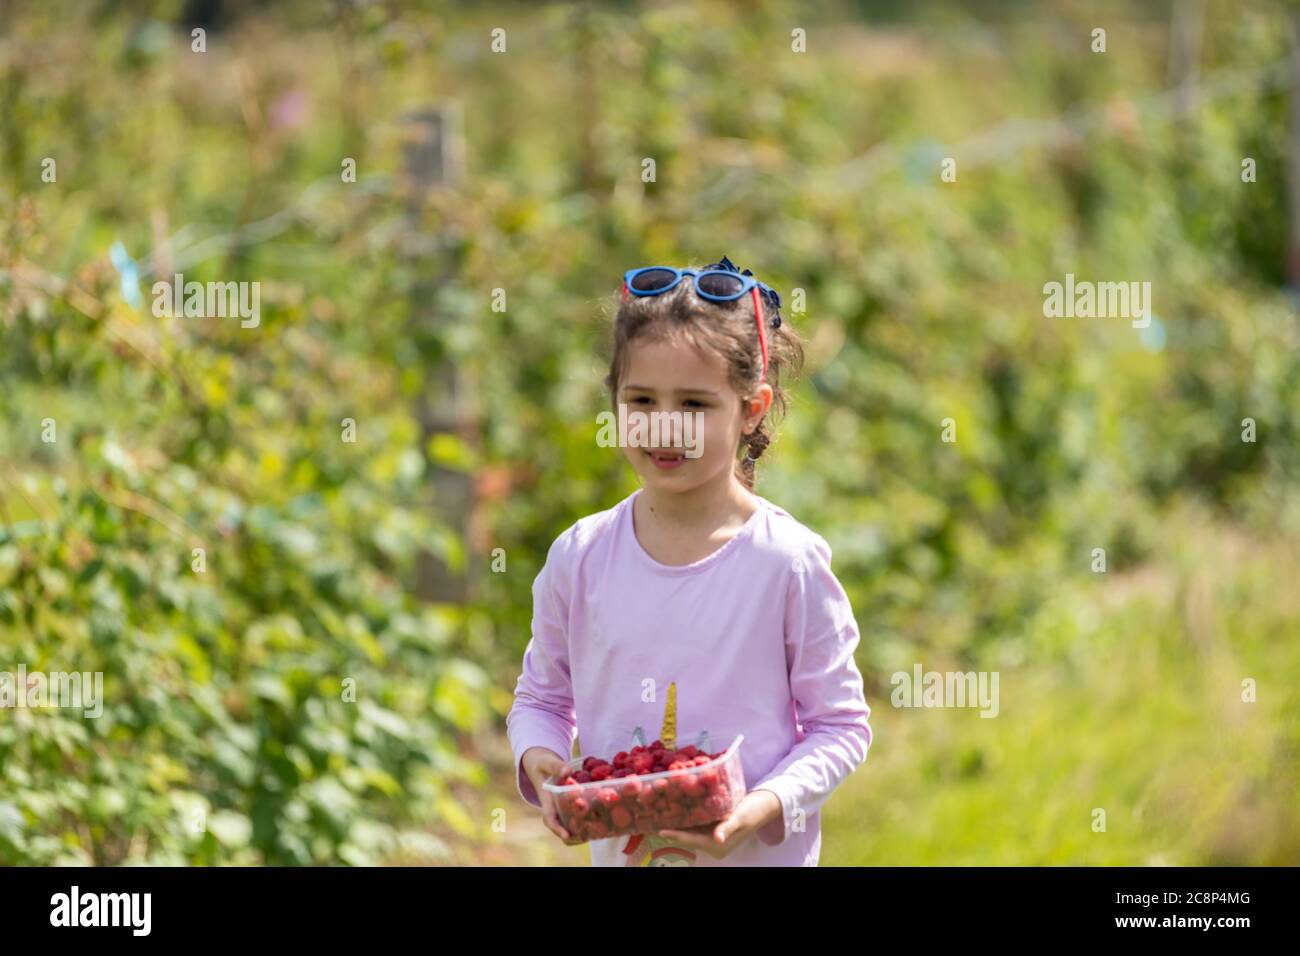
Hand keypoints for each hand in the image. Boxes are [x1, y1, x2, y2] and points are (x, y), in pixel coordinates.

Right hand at [521, 747, 587, 845]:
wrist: (540, 763)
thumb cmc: (542, 763)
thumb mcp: (547, 762)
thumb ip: (556, 766)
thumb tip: (568, 771)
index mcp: (546, 800)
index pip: (549, 818)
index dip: (557, 828)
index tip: (567, 836)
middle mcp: (554, 807)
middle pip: (560, 827)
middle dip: (572, 836)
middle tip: (587, 838)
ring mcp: (561, 807)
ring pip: (569, 824)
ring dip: (580, 830)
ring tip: (596, 833)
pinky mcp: (569, 803)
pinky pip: (577, 814)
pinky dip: (586, 819)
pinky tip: (599, 819)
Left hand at [656, 789, 781, 858]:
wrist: (763, 805)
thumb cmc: (752, 812)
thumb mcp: (740, 818)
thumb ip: (728, 828)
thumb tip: (718, 839)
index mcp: (717, 846)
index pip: (692, 840)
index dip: (676, 835)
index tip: (661, 829)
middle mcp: (711, 842)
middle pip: (687, 835)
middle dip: (672, 827)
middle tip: (653, 817)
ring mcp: (710, 833)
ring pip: (689, 827)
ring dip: (677, 820)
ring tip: (659, 810)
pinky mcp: (711, 824)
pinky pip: (695, 820)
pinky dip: (685, 813)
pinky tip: (675, 804)